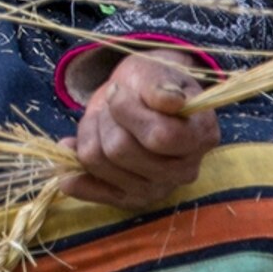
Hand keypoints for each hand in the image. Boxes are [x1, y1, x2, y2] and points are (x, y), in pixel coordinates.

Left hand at [64, 50, 218, 208]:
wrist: (138, 98)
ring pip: (98, 162)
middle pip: (121, 150)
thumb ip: (159, 86)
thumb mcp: (154, 72)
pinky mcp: (130, 200)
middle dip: (105, 118)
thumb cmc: (149, 84)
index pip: (159, 136)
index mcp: (201, 136)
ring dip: (89, 133)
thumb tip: (168, 101)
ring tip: (102, 120)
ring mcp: (158, 189)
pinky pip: (88, 190)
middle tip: (111, 105)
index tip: (119, 91)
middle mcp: (185, 171)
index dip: (128, 111)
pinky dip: (72, 170)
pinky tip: (71, 148)